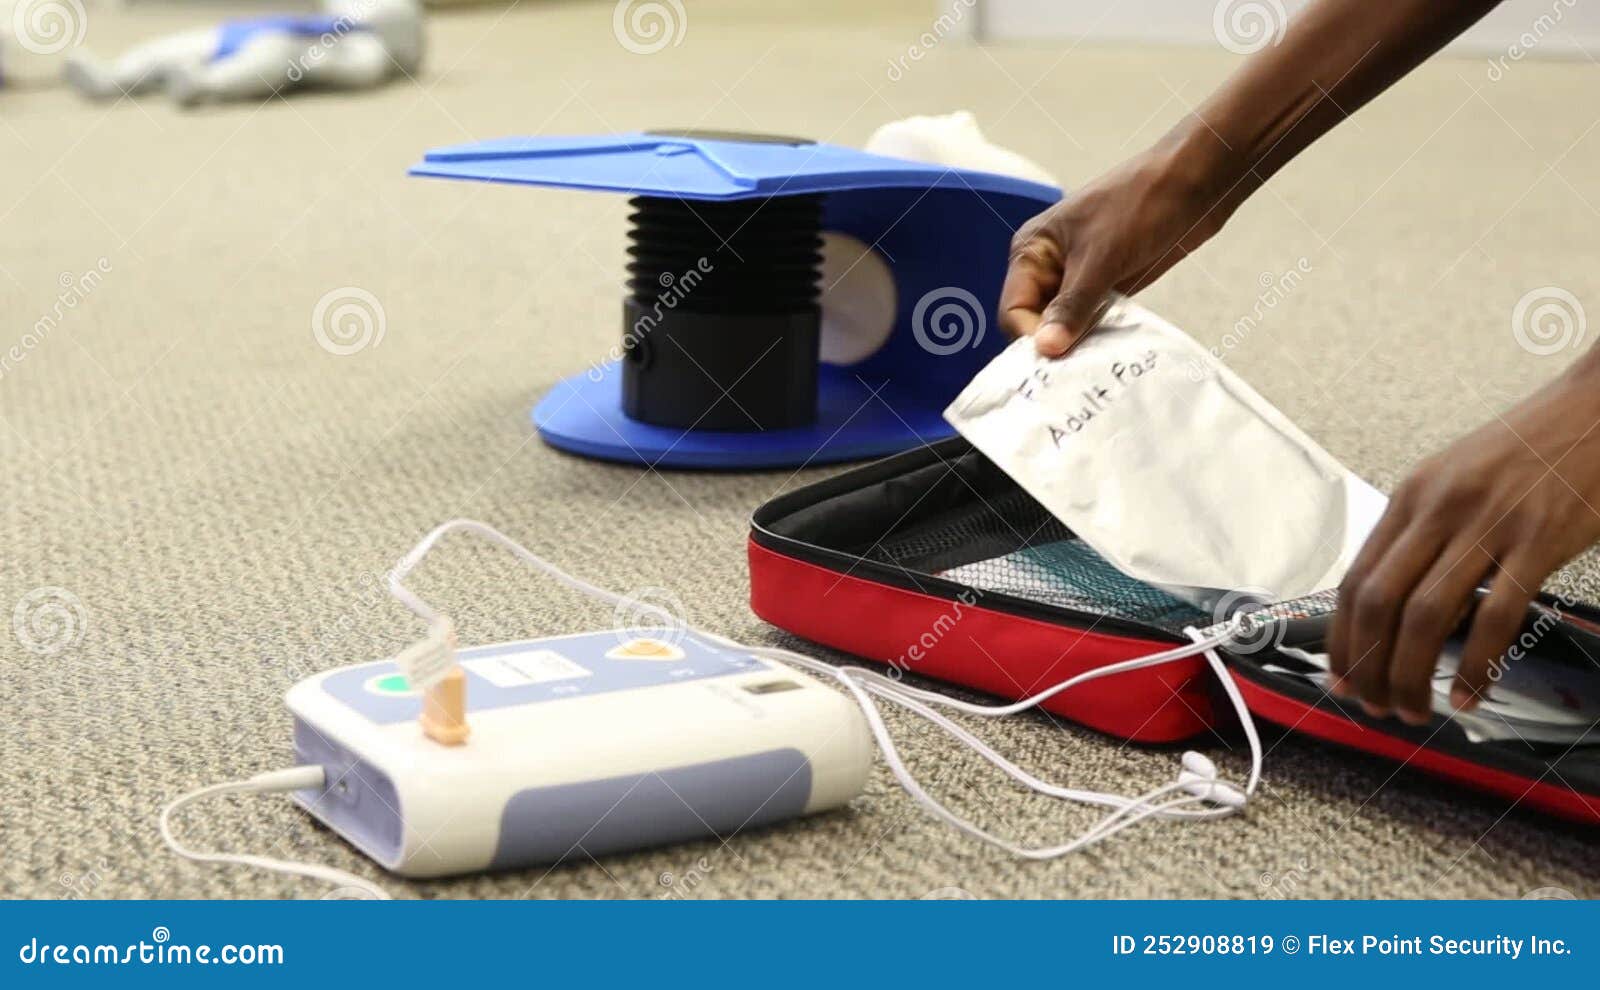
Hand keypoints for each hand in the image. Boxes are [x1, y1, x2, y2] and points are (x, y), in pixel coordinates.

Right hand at [999, 132, 1242, 356]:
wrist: (1195, 180)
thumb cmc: (1142, 202)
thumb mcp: (1102, 258)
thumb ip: (1072, 306)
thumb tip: (1045, 349)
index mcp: (1033, 250)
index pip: (1013, 310)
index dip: (1031, 337)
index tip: (1058, 360)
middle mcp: (1049, 266)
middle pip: (1035, 322)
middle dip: (1054, 345)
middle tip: (1078, 371)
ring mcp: (1078, 277)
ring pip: (1065, 326)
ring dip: (1079, 345)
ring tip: (1098, 363)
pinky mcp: (1106, 286)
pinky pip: (1092, 322)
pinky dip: (1099, 338)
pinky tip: (1113, 352)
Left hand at [1327, 360, 1599, 723]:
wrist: (1598, 407)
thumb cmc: (1530, 448)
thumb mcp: (1456, 479)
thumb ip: (1424, 532)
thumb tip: (1394, 600)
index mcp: (1413, 496)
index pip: (1356, 579)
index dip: (1342, 637)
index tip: (1339, 673)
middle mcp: (1440, 508)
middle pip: (1379, 603)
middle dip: (1367, 665)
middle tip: (1372, 704)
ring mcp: (1489, 524)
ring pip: (1427, 615)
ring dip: (1412, 673)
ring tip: (1415, 707)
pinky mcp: (1540, 540)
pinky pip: (1495, 615)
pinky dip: (1477, 664)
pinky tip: (1470, 691)